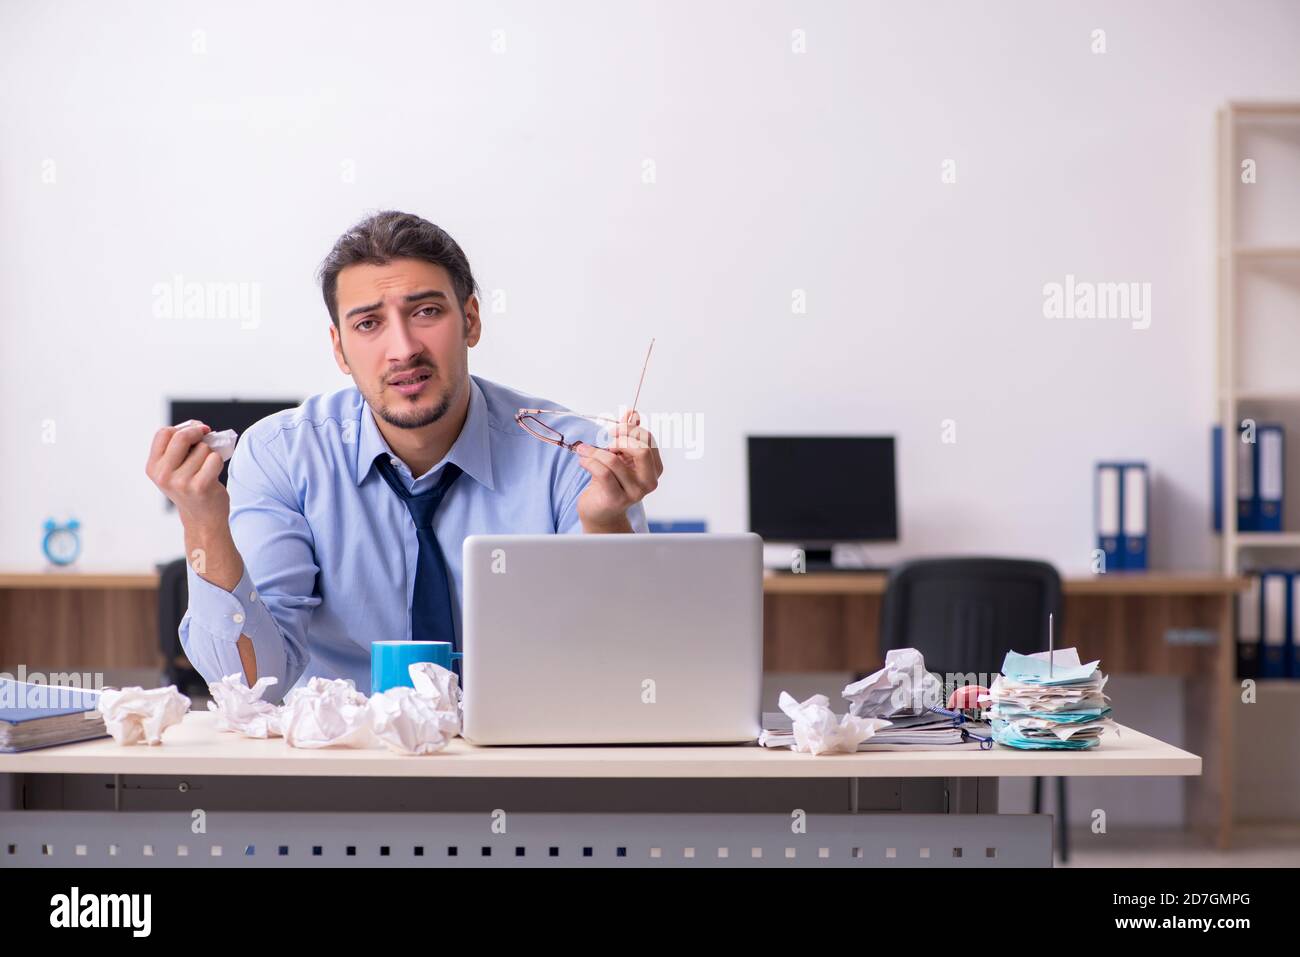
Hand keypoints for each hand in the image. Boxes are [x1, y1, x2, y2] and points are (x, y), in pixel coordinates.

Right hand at [145, 421, 230, 534]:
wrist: (203, 519)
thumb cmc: (191, 487)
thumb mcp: (175, 468)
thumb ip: (180, 447)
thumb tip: (197, 426)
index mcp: (153, 467)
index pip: (163, 433)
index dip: (182, 427)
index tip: (196, 430)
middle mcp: (163, 475)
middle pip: (181, 437)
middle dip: (198, 432)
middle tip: (206, 435)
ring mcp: (181, 482)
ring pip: (202, 448)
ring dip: (209, 453)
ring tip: (206, 468)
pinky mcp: (200, 486)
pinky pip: (214, 459)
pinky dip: (218, 461)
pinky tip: (214, 473)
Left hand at [574, 409, 662, 531]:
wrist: (601, 511)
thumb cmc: (611, 482)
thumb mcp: (620, 456)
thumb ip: (628, 434)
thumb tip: (633, 413)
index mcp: (655, 467)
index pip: (647, 439)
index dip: (628, 429)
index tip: (612, 431)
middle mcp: (649, 481)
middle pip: (641, 449)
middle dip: (619, 438)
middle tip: (604, 440)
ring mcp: (635, 492)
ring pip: (614, 461)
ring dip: (595, 451)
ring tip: (583, 450)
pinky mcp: (616, 499)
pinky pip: (602, 473)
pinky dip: (589, 461)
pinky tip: (583, 460)